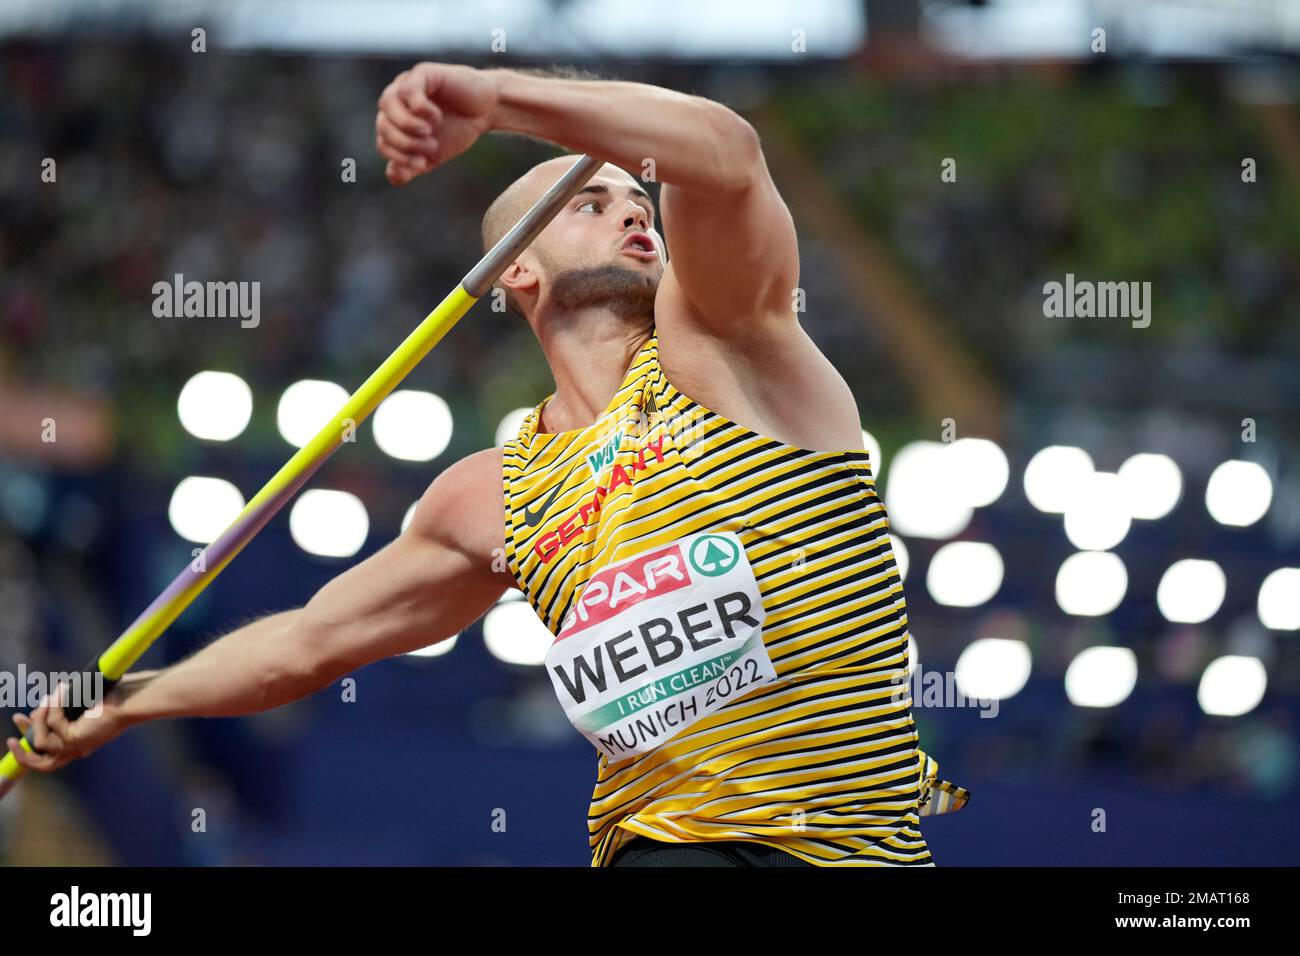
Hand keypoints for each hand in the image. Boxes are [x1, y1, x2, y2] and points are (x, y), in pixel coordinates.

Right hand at [6, 683, 134, 773]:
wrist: (135, 699)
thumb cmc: (117, 695)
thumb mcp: (84, 701)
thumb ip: (64, 706)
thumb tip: (44, 702)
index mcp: (81, 740)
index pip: (49, 749)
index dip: (31, 737)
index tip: (21, 719)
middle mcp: (77, 748)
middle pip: (41, 764)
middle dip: (22, 751)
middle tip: (14, 727)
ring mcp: (76, 746)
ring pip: (41, 743)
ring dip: (39, 718)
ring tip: (48, 698)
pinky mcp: (76, 740)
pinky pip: (51, 726)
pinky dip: (52, 708)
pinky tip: (60, 692)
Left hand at [375, 63, 498, 185]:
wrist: (487, 110)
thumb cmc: (459, 129)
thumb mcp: (434, 154)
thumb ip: (412, 167)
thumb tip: (393, 175)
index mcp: (396, 122)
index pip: (383, 142)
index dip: (398, 158)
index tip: (422, 165)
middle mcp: (396, 101)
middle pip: (382, 125)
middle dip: (405, 143)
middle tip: (431, 146)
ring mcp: (407, 84)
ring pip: (387, 104)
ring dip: (408, 125)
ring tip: (429, 132)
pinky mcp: (423, 73)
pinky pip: (408, 90)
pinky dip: (420, 108)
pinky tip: (435, 117)